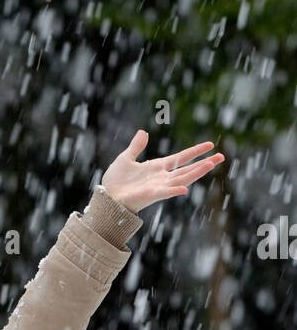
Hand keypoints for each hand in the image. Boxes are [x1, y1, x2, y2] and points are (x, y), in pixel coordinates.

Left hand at [101, 130, 224, 212]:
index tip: (210, 144)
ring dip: (196, 172)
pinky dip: (174, 191)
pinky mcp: (151, 195)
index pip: (181, 157)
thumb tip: (143, 132)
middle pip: (188, 169)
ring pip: (182, 179)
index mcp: (157, 167)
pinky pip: (165, 193)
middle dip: (205, 163)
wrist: (107, 197)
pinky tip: (185, 189)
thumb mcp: (125, 158)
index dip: (195, 151)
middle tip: (222, 156)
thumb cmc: (115, 181)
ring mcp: (158, 186)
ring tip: (211, 164)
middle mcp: (162, 177)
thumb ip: (136, 146)